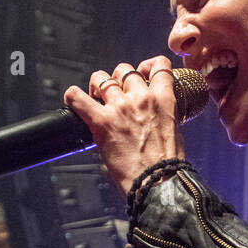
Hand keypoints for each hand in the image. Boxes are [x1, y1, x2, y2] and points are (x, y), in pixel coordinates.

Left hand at [63, 57, 185, 196]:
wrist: (158, 182)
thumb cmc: (167, 164)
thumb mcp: (174, 131)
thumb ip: (163, 115)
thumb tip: (154, 114)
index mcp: (163, 99)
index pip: (159, 65)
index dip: (149, 65)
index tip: (143, 72)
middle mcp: (141, 98)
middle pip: (125, 70)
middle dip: (119, 78)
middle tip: (116, 92)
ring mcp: (120, 108)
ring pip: (102, 79)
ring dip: (97, 85)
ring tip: (96, 96)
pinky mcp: (102, 122)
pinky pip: (78, 98)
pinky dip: (73, 97)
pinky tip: (73, 99)